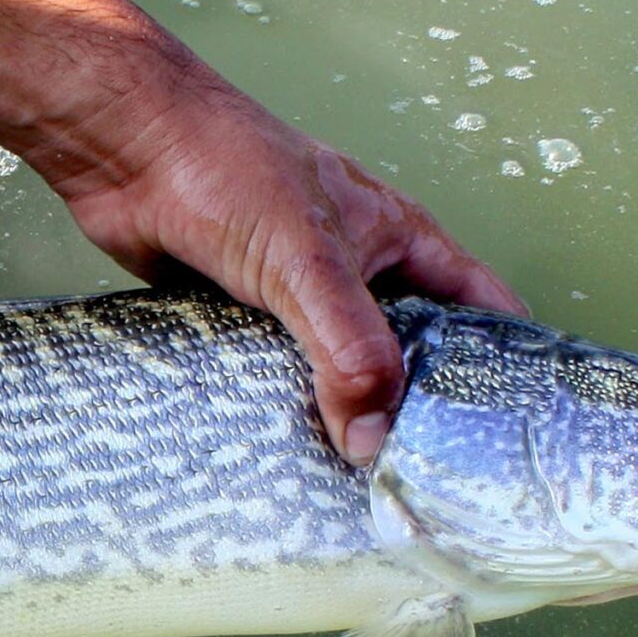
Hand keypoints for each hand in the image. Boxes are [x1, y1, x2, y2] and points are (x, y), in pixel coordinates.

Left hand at [52, 70, 525, 464]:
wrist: (129, 149)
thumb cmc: (227, 167)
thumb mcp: (311, 262)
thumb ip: (350, 349)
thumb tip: (373, 438)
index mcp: (403, 242)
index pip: (482, 309)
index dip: (503, 366)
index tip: (508, 434)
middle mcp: (363, 274)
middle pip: (413, 354)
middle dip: (419, 411)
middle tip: (426, 480)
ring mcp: (305, 299)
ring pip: (345, 374)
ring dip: (348, 418)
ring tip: (359, 487)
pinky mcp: (249, 322)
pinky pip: (283, 379)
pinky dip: (288, 412)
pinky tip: (289, 455)